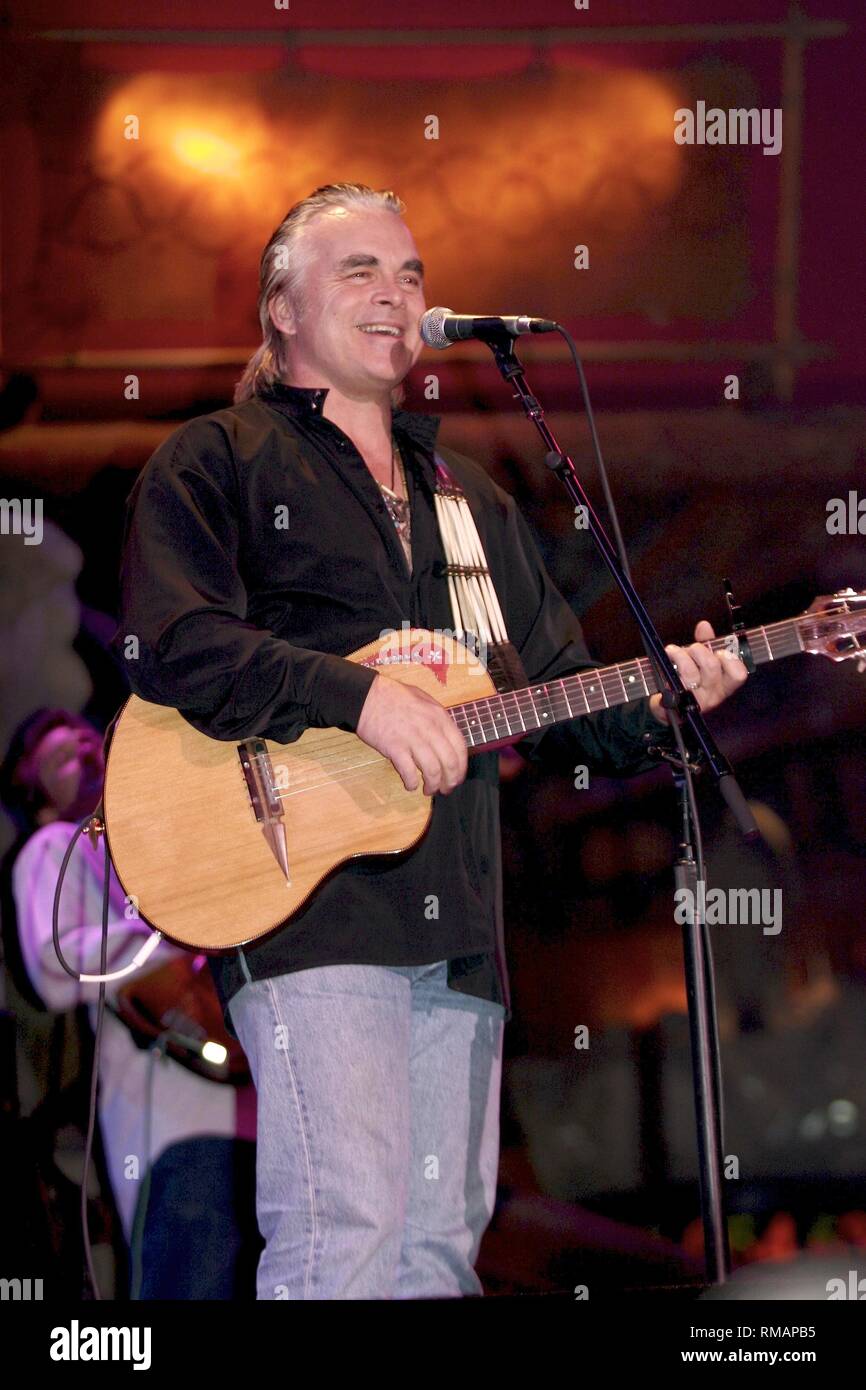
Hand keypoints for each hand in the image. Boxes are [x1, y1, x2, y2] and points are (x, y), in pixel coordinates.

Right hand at [356, 674, 468, 794]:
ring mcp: (413, 739)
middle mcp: (430, 729)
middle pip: (449, 763)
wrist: (367, 696)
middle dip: (450, 781)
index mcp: (440, 717)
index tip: (457, 777)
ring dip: (433, 785)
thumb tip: (445, 739)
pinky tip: (411, 785)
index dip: (461, 767)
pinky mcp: (395, 748)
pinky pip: (409, 772)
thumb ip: (437, 719)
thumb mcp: (424, 700)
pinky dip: (412, 783)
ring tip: (429, 790)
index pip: (460, 748)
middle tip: (446, 789)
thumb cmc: (395, 697)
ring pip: (432, 770)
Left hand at [649, 620, 747, 723]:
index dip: (731, 660)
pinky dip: (667, 666)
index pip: (738, 675)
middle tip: (690, 648)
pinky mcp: (676, 702)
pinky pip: (673, 682)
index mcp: (724, 684)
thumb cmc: (690, 679)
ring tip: (672, 651)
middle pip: (712, 667)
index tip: (720, 651)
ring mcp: (695, 700)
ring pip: (691, 674)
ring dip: (680, 655)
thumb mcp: (700, 660)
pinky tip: (664, 662)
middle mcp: (713, 694)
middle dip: (699, 650)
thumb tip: (704, 626)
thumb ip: (705, 643)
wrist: (668, 705)